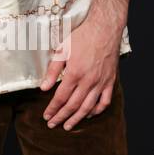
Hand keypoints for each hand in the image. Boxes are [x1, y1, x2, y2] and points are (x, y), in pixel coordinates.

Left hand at [38, 12, 121, 128]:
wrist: (105, 28)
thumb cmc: (82, 37)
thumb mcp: (63, 50)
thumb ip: (53, 71)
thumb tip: (43, 88)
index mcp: (74, 74)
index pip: (60, 98)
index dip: (52, 109)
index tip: (46, 117)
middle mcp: (88, 81)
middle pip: (72, 106)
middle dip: (61, 117)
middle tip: (53, 125)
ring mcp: (101, 82)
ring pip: (88, 107)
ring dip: (77, 118)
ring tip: (68, 126)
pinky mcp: (110, 81)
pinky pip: (104, 101)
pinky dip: (96, 110)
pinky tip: (89, 114)